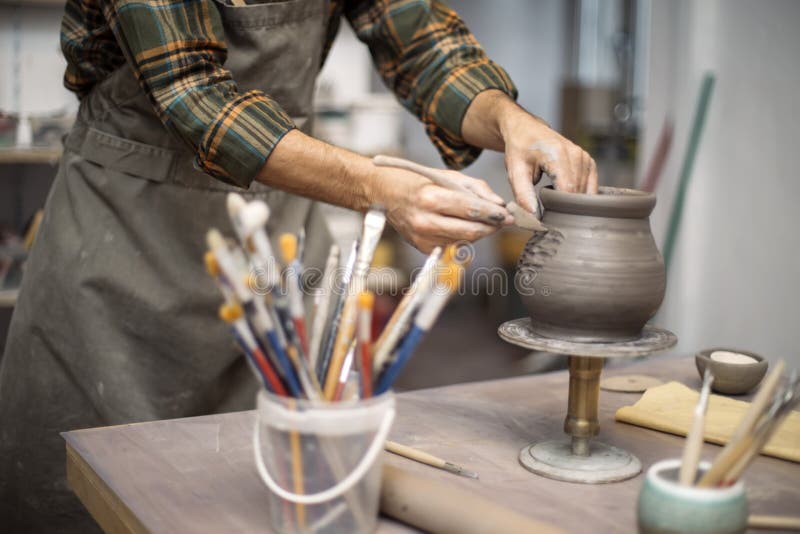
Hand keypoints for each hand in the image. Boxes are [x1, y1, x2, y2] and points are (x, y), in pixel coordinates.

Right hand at [375, 167, 512, 252]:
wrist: (384, 194)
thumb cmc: (414, 181)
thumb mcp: (447, 176)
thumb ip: (476, 189)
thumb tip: (498, 204)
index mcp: (431, 198)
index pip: (472, 210)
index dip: (494, 214)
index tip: (508, 214)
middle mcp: (426, 221)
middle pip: (471, 231)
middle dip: (491, 227)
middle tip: (502, 220)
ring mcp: (423, 238)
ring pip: (464, 240)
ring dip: (477, 231)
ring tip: (480, 219)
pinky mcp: (423, 248)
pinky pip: (452, 245)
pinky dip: (461, 236)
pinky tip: (457, 224)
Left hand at [501, 110, 598, 211]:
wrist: (526, 130)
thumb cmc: (520, 149)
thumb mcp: (515, 172)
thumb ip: (523, 195)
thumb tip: (534, 217)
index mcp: (558, 155)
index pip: (568, 192)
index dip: (559, 209)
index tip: (547, 217)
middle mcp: (576, 155)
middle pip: (578, 194)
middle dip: (565, 207)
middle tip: (548, 210)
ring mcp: (584, 157)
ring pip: (585, 192)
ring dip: (572, 202)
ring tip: (553, 199)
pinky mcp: (588, 161)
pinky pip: (590, 186)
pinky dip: (579, 195)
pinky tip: (564, 194)